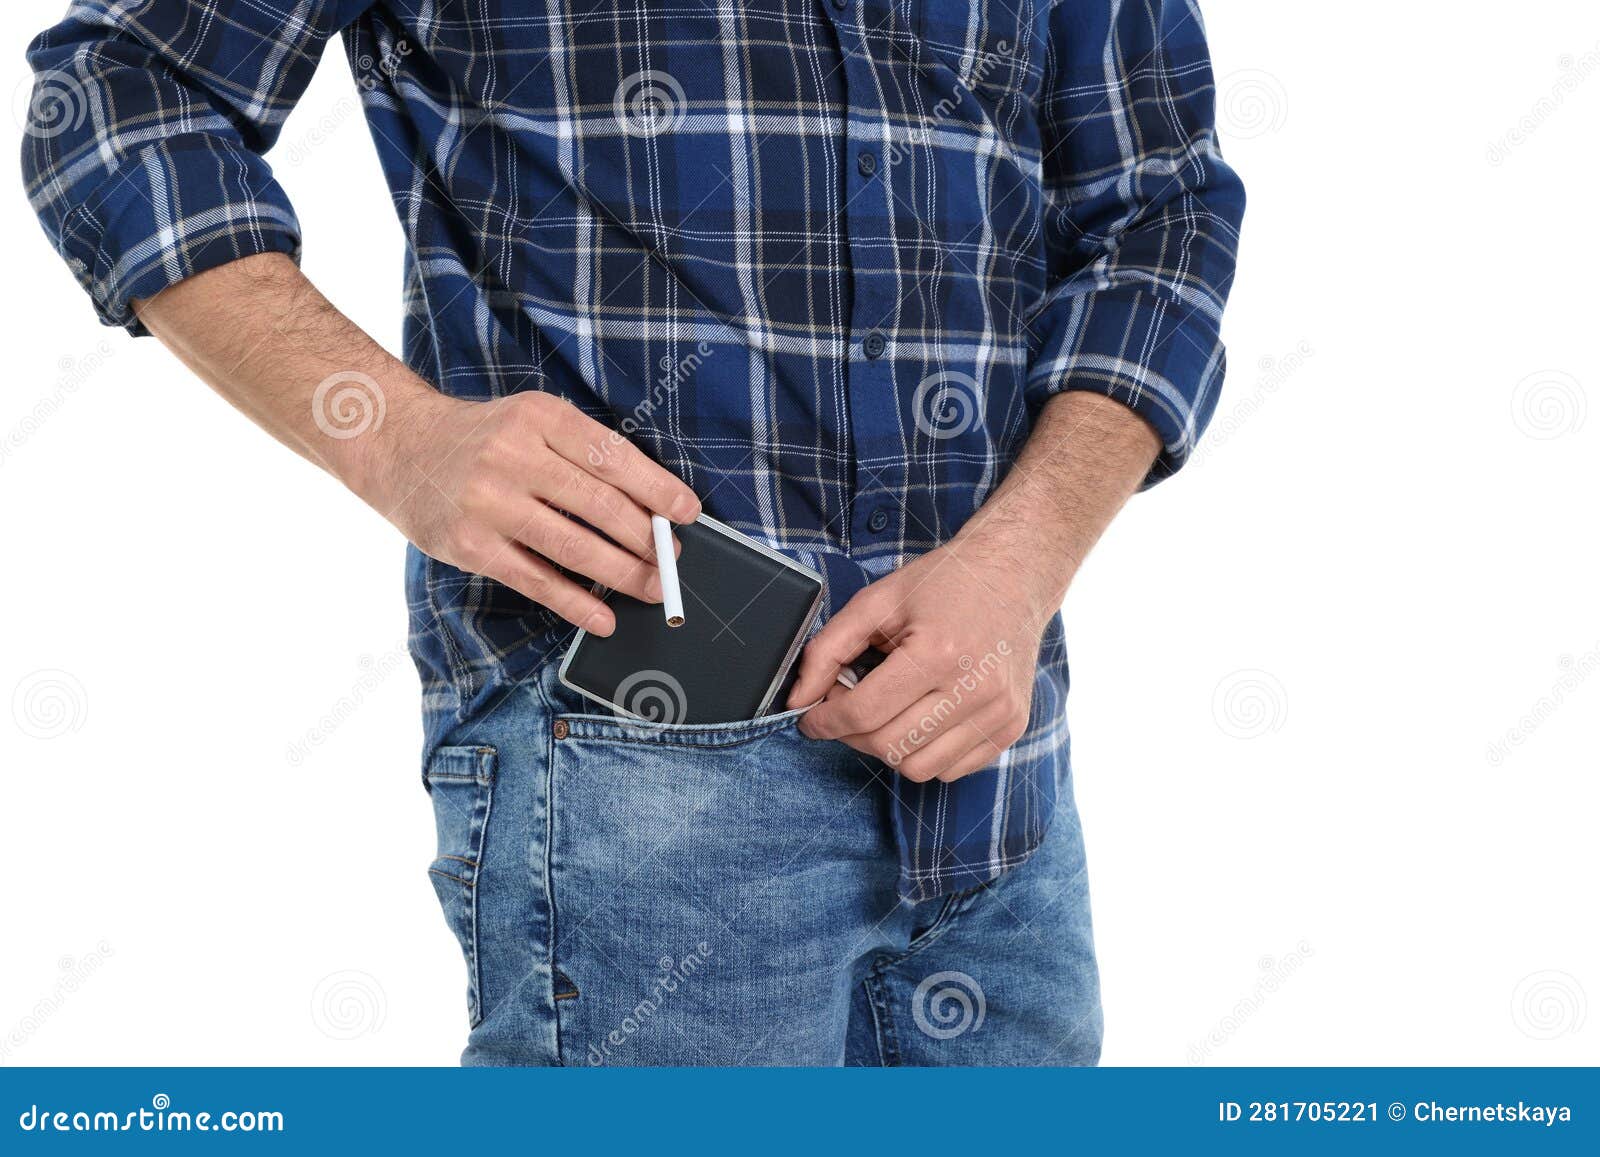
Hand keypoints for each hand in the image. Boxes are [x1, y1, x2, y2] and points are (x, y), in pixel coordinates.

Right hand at [357, 386, 698, 635]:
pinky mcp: (470, 544)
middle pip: (600, 505)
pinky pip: (536, 580)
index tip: (687, 513)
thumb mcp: (530, 420)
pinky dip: (576, 603)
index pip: (612, 456)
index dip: (656, 489)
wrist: (399, 445)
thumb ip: (581, 453)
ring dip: (623, 574)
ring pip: (574, 547)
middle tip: (672, 559)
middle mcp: (513, 455)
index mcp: (539, 417)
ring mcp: (489, 501)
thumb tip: (648, 506)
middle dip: (646, 539)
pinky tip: (604, 617)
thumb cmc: (482, 437)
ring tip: (652, 588)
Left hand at [787, 539, 1060, 782]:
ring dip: (887, 748)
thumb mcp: (876, 601)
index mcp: (939, 651)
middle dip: (852, 735)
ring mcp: (999, 713)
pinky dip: (924, 753)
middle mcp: (975, 688)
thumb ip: (828, 649)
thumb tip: (798, 700)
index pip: (865, 713)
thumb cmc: (944, 584)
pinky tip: (919, 718)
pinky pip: (952, 769)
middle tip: (845, 707)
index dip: (825, 721)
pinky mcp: (1012, 727)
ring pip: (919, 768)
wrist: (1013, 576)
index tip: (811, 717)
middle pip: (889, 747)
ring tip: (884, 712)